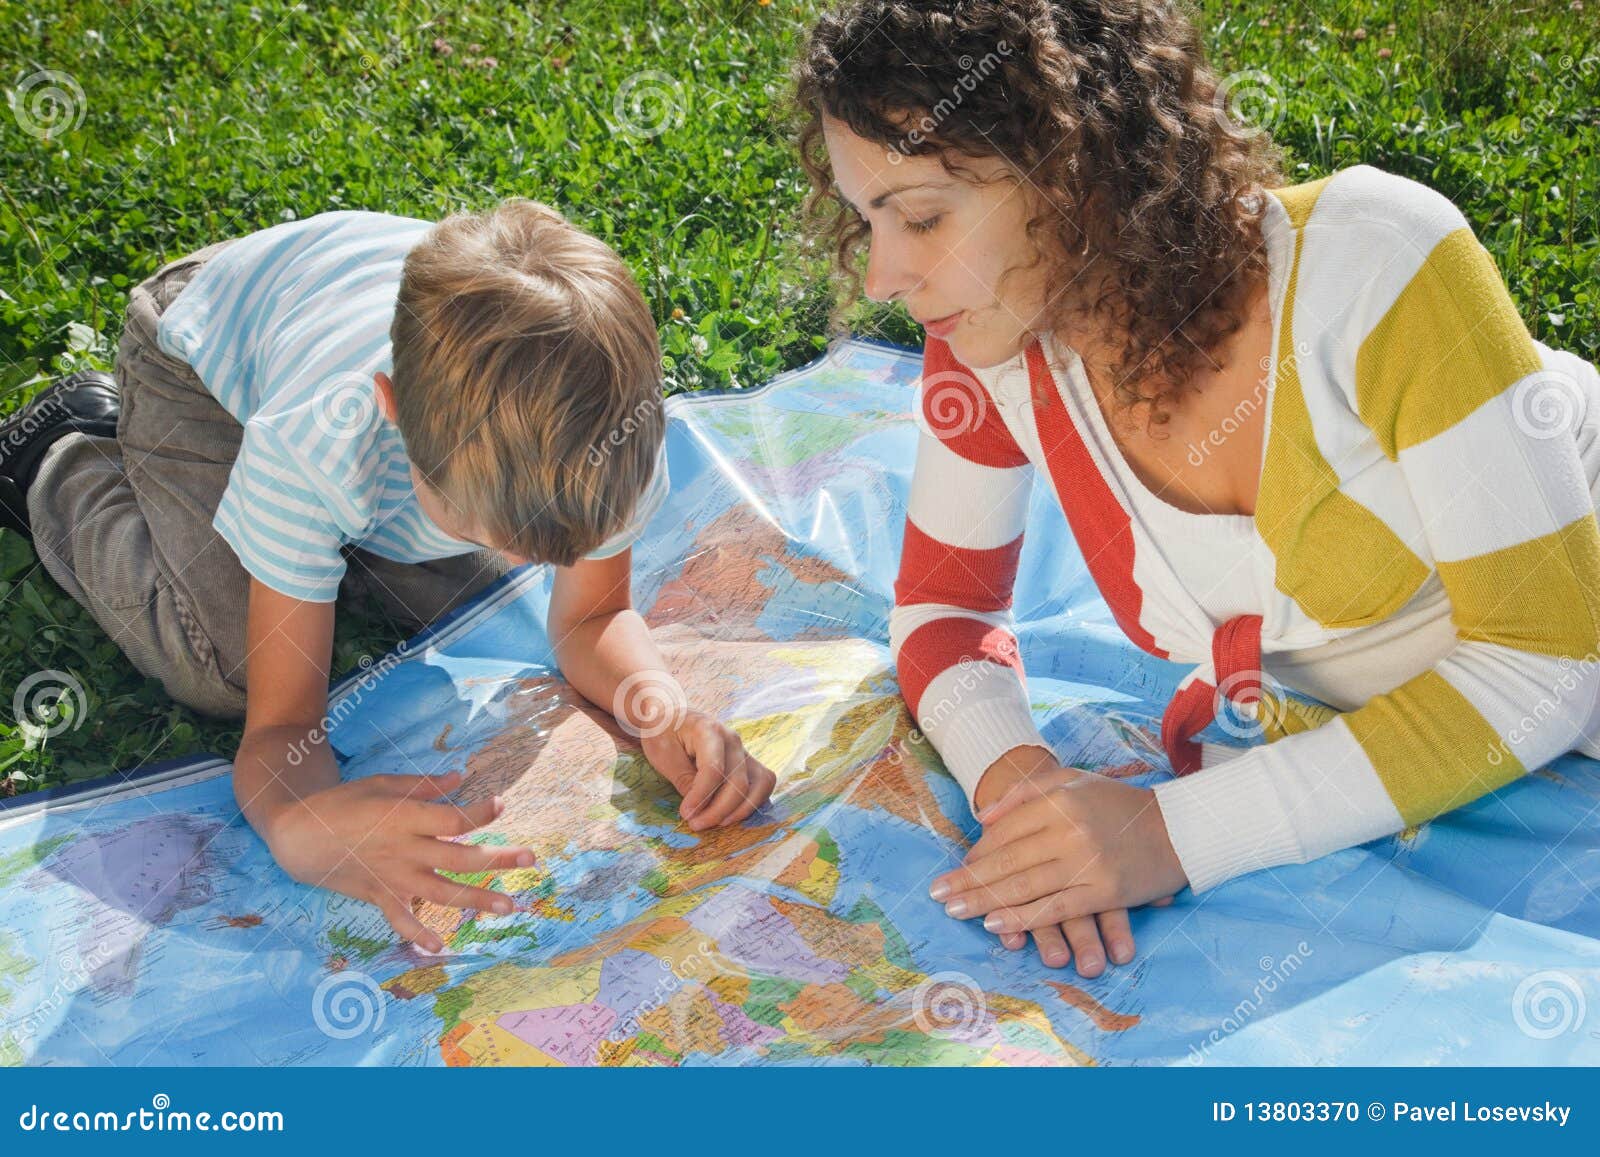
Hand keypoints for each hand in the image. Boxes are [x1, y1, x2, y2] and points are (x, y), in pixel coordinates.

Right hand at [262, 769, 534, 952]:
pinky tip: (439, 946)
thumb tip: (461, 777)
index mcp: (405, 817)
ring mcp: (393, 876)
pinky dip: (418, 934)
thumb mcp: (382, 784)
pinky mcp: (379, 895)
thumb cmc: (343, 802)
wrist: (299, 833)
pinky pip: (401, 919)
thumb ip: (424, 785)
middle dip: (498, 859)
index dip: (480, 812)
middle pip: (460, 857)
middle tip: (529, 860)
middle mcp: (405, 849)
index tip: (502, 805)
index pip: (453, 818)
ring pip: (441, 892)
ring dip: (476, 900)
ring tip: (508, 905)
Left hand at [641, 709, 776, 830]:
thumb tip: (700, 808)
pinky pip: (763, 784)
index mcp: (708, 730)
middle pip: (737, 781)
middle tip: (695, 824)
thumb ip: (684, 780)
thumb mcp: (664, 755)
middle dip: (717, 810)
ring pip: (757, 785)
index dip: (701, 796)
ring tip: (717, 823)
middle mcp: (733, 739)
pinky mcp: (748, 762)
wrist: (672, 718)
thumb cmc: (664, 734)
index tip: (686, 813)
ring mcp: (744, 750)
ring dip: (739, 810)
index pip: (714, 769)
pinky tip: (732, 814)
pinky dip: (752, 802)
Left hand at [954, 751, 1142, 975]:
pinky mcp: (1103, 891)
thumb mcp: (1073, 781)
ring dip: (985, 901)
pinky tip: (996, 924)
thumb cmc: (1119, 805)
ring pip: (1025, 886)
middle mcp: (1069, 830)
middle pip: (1007, 860)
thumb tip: (982, 817)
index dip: (976, 853)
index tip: (954, 869)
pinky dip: (1022, 918)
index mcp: (1058, 800)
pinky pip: (1054, 908)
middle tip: (937, 894)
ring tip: (955, 910)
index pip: (1005, 831)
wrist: (1179, 828)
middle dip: (968, 880)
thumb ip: (1026, 793)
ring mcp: (1086, 862)